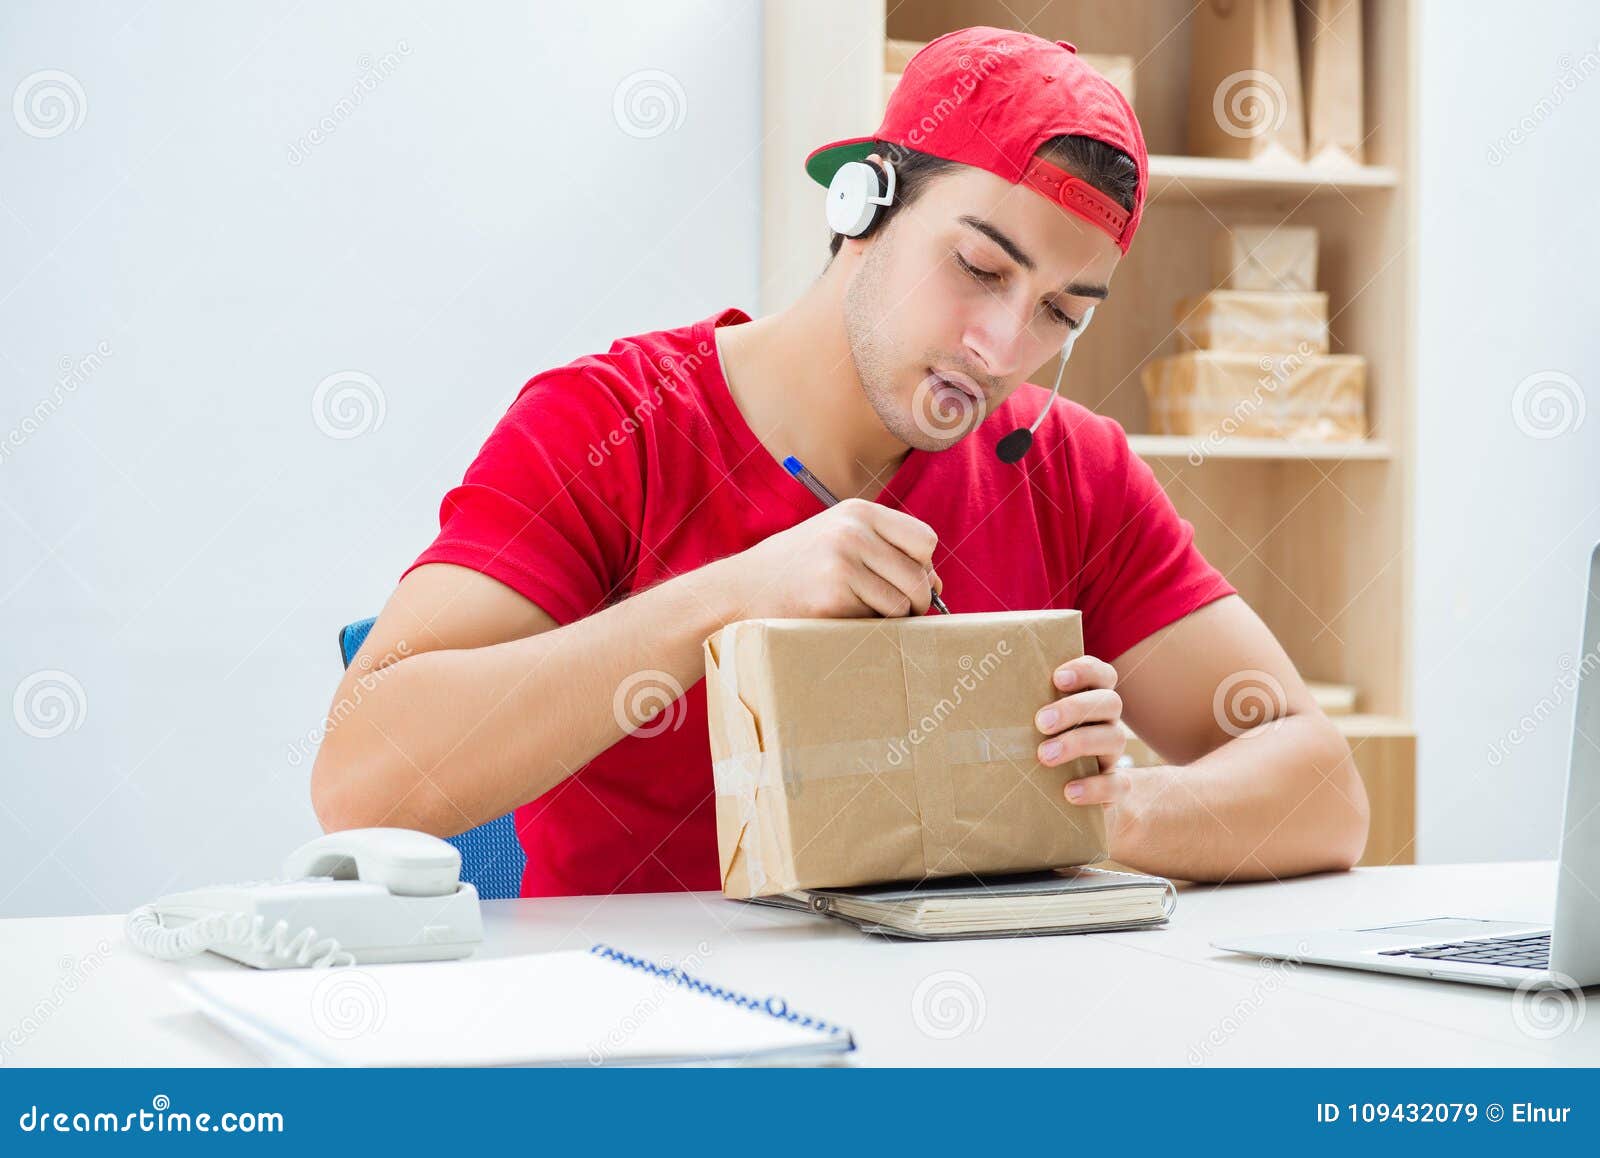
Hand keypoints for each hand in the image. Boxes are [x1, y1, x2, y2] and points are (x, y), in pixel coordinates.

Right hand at [720, 498, 944, 619]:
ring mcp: (841, 562)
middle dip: (917, 600)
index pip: (925, 539)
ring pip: (902, 603)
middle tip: (899, 611)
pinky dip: (868, 627)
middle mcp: (852, 531)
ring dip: (892, 618)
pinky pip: (877, 621)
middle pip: (919, 575)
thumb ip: (886, 552)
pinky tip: (842, 618)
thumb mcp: (839, 540)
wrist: (742, 589)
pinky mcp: (832, 596)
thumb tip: (938, 584)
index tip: (908, 581)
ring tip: (862, 612)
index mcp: (859, 512)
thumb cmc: (798, 569)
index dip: (923, 566)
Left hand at [1034, 654, 1128, 806]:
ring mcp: (1113, 753)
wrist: (1076, 793)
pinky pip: (1118, 784)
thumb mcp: (1034, 725)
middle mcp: (1106, 722)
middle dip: (1074, 709)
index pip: (1101, 674)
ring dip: (1077, 744)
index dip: (1085, 670)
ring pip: (1115, 738)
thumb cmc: (1043, 747)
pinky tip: (1069, 792)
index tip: (1057, 677)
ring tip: (1044, 755)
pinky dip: (1095, 787)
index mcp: (1090, 699)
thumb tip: (973, 702)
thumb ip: (1020, 710)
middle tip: (1041, 722)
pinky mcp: (1116, 786)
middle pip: (1109, 702)